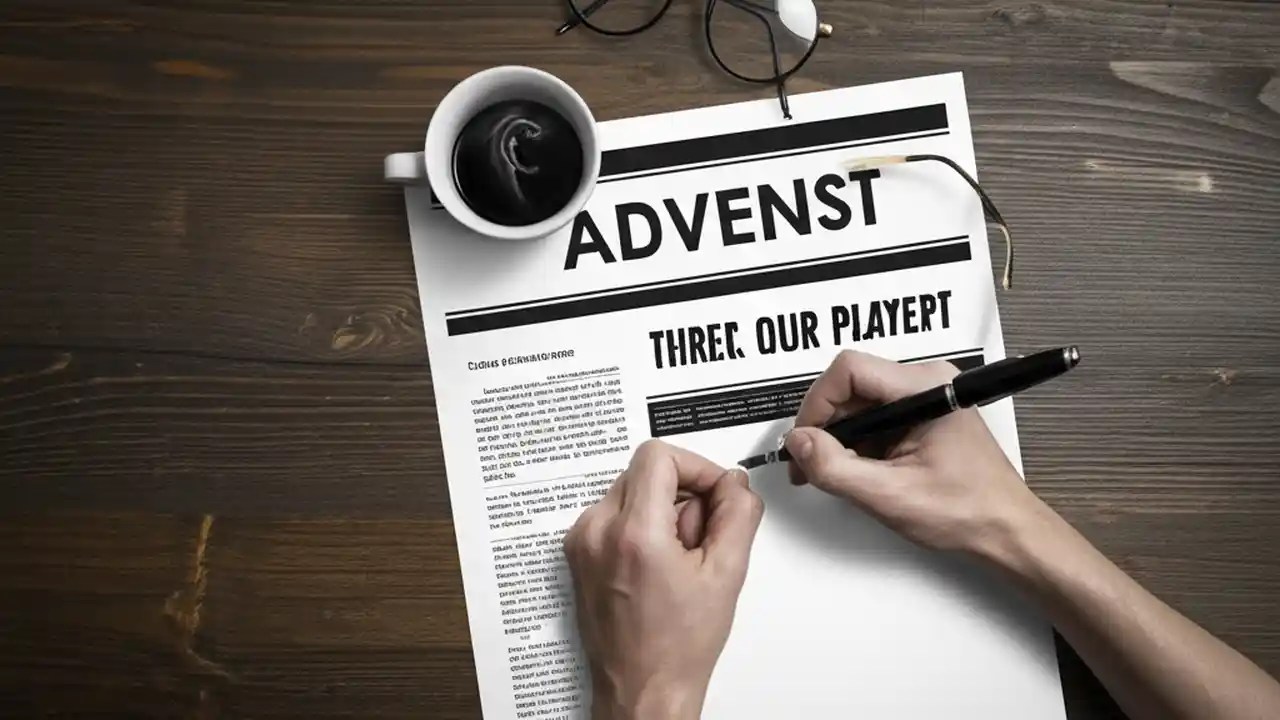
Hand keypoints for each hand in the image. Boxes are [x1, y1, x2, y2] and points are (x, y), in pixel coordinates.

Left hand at [564, 440, 763, 719]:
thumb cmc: (676, 648)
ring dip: (662, 512)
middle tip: (701, 537)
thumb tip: (735, 484)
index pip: (658, 455)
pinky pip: (614, 516)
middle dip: (682, 494)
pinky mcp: (578, 553)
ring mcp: (582, 542)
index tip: (714, 491)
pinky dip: (641, 527)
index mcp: (633, 533)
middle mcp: (597, 531)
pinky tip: (659, 565)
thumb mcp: (725, 574)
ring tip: (680, 559)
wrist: (641, 690)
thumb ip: (737, 515)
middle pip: (645, 472)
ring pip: (631, 492)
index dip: (696, 467)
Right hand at [785, 350, 1043, 555]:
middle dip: (824, 426)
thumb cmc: (968, 511)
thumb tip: (797, 443)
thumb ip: (836, 468)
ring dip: (839, 439)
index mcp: (926, 388)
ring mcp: (924, 399)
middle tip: (808, 465)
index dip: (817, 404)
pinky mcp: (920, 418)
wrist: (1005, 532)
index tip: (805, 441)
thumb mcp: (890, 495)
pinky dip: (857, 446)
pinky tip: (858, 474)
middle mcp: (926, 383)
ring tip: (834, 475)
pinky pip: (874, 420)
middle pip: (850, 386)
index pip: (849, 370)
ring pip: (859, 404)